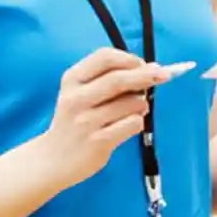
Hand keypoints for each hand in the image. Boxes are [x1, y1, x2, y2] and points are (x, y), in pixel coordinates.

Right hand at [37, 48, 174, 188]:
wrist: (53, 159)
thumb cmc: (74, 121)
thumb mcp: (79, 92)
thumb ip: (107, 78)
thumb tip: (150, 67)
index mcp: (72, 80)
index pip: (105, 57)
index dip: (129, 58)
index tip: (144, 64)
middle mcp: (76, 98)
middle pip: (119, 78)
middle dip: (146, 75)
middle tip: (164, 75)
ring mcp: (86, 121)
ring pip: (131, 103)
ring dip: (142, 103)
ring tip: (137, 108)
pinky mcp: (98, 142)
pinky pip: (132, 124)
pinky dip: (138, 121)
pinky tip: (129, 124)